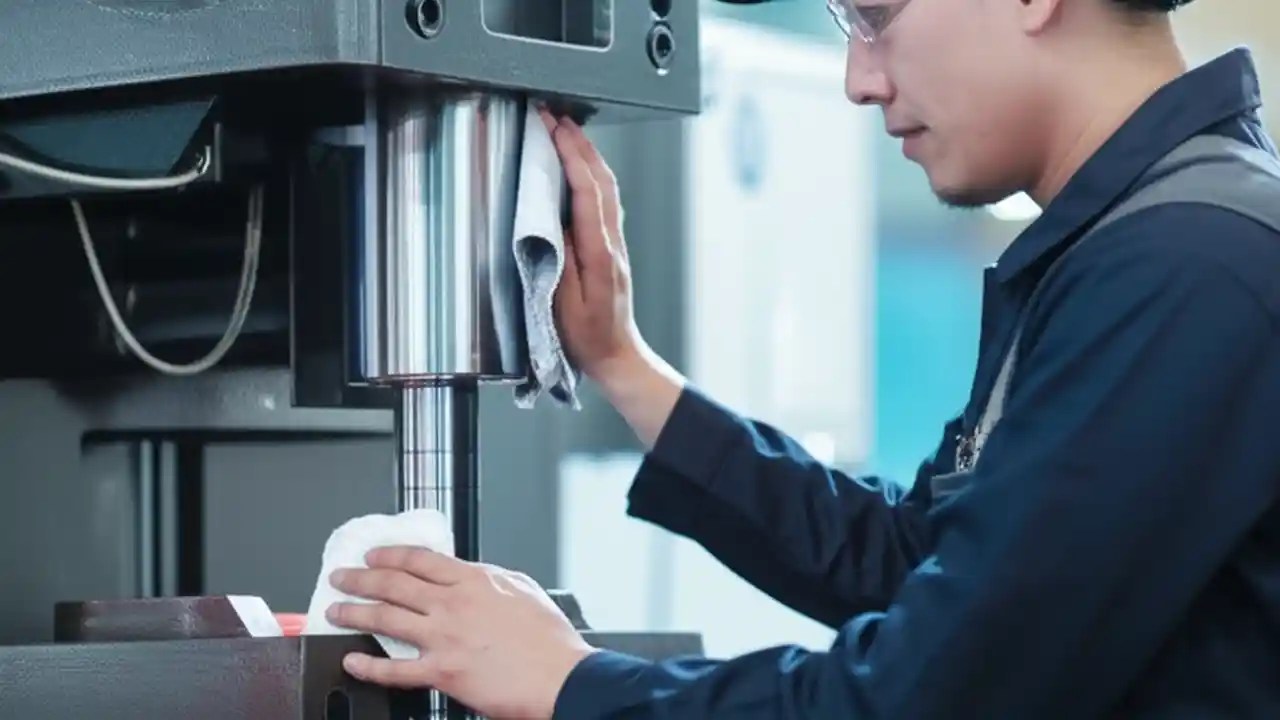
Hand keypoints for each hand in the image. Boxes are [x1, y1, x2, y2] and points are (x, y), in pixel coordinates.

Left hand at [326, 547, 594, 719]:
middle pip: (393, 584)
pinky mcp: (442, 673)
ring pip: (385, 618)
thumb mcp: (523, 590)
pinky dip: (367, 666)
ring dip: (354, 612)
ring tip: (336, 610)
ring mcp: (443, 638)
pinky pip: (394, 669)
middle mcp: (453, 605)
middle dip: (360, 578)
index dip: (390, 555)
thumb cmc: (550, 640)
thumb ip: (491, 581)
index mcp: (474, 581)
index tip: (373, 556)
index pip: (420, 560)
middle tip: (342, 577)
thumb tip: (471, 577)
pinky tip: (352, 661)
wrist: (561, 676)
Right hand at [539, 109, 646, 385]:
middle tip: (555, 115)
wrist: (616, 358)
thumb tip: (552, 220)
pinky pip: (603, 201)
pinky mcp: (610, 249)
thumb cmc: (586, 340)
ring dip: (587, 155)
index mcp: (600, 254)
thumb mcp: (562, 304)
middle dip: (580, 143)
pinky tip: (577, 170)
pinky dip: (589, 176)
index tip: (553, 128)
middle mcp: (612, 244)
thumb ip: (558, 260)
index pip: (588, 193)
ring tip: (565, 131)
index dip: (571, 156)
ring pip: (606, 188)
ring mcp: (615, 245)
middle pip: (602, 181)